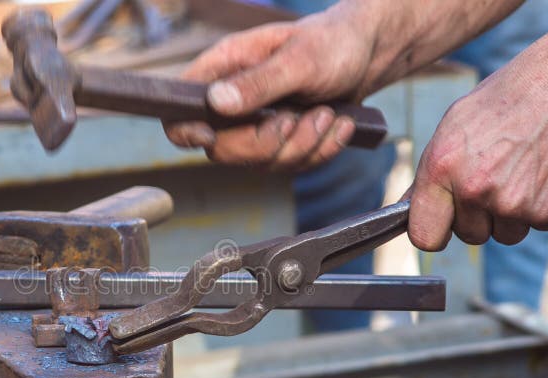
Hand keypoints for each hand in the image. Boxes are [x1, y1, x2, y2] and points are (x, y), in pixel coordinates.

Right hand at [164, 7, 377, 168]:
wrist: (368, 54)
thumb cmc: (333, 42)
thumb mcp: (300, 59)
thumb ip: (258, 82)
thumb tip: (216, 103)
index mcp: (223, 69)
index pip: (179, 109)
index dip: (184, 130)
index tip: (209, 135)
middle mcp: (233, 100)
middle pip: (221, 149)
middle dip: (266, 143)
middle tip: (296, 118)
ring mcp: (255, 125)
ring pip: (261, 163)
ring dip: (302, 145)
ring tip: (327, 114)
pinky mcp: (280, 143)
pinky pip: (290, 166)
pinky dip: (320, 151)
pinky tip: (337, 124)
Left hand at [408, 28, 547, 250]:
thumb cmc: (502, 104)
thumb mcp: (451, 130)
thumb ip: (428, 177)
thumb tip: (407, 211)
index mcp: (441, 169)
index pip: (424, 237)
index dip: (433, 231)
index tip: (442, 222)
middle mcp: (474, 190)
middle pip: (469, 235)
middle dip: (477, 215)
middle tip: (491, 177)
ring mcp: (513, 203)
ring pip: (504, 234)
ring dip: (508, 214)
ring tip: (516, 172)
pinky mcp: (547, 210)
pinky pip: (534, 225)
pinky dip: (537, 206)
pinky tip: (538, 173)